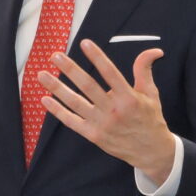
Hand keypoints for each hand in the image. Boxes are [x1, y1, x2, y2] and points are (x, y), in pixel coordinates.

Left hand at [38, 39, 175, 182]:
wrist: (151, 152)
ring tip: (41, 74)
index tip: (84, 43)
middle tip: (55, 55)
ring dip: (57, 88)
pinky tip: (45, 99)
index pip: (110, 73)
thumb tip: (154, 50)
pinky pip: (72, 121)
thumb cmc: (149, 119)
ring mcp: (102, 124)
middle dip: (70, 69)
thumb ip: (144, 70)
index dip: (98, 57)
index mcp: (129, 98)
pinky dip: (57, 111)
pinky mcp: (93, 135)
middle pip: (88, 86)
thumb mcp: (151, 94)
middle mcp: (114, 110)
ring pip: (75, 103)